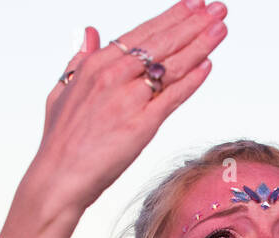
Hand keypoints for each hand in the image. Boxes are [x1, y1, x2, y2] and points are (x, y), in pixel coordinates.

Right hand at [31, 0, 228, 215]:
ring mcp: (128, 100)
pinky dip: (191, 81)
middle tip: (218, 9)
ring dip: (200, 44)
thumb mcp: (62, 91)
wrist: (57, 178)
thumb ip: (80, 59)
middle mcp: (112, 76)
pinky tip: (208, 66)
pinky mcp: (140, 126)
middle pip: (161, 43)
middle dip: (194, 23)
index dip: (171, 17)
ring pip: (171, 66)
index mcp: (95, 65)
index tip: (193, 4)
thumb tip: (90, 33)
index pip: (141, 33)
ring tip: (220, 28)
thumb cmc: (60, 141)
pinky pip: (172, 98)